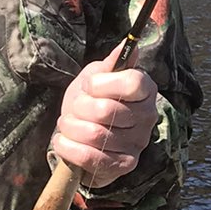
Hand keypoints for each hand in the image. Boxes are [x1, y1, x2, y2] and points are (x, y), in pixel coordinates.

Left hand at [52, 46, 157, 189]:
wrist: (85, 134)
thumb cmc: (92, 101)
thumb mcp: (97, 77)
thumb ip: (111, 64)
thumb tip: (129, 44)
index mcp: (146, 90)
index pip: (132, 83)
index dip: (103, 84)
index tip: (89, 86)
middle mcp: (147, 117)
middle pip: (106, 110)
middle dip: (79, 107)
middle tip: (74, 108)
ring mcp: (137, 143)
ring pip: (95, 134)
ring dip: (70, 127)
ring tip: (67, 124)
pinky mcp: (123, 165)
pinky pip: (89, 157)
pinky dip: (67, 147)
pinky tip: (62, 141)